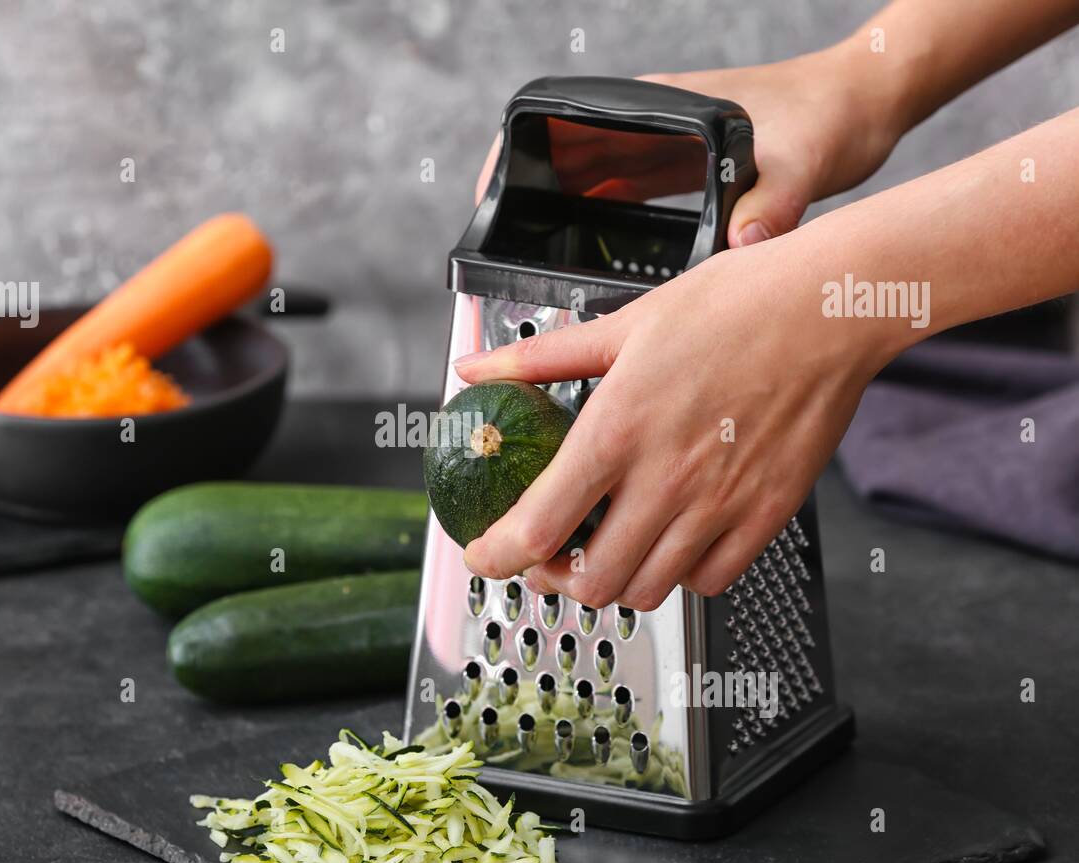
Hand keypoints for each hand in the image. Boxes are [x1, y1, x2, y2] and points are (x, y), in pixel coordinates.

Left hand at [453, 235, 892, 608]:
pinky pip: (709, 581)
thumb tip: (475, 369)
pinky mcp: (765, 516)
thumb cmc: (734, 305)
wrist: (829, 308)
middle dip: (555, 579)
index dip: (497, 558)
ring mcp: (718, 505)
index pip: (536, 527)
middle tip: (550, 556)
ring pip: (647, 591)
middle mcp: (664, 479)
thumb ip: (541, 358)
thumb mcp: (624, 323)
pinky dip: (680, 576)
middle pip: (590, 581)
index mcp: (617, 430)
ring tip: (609, 550)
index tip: (485, 558)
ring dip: (615, 581)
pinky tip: (671, 541)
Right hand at [475, 47, 902, 246]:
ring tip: (543, 265)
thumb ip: (774, 202)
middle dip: (533, 200)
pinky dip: (603, 226)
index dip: (516, 151)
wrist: (868, 103)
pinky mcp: (682, 170)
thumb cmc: (833, 113)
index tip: (489, 187)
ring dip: (566, 218)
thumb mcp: (804, 159)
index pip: (563, 121)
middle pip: (569, 160)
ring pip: (593, 182)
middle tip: (511, 251)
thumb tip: (745, 243)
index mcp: (659, 108)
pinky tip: (599, 263)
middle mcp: (652, 123)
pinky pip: (625, 198)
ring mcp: (665, 146)